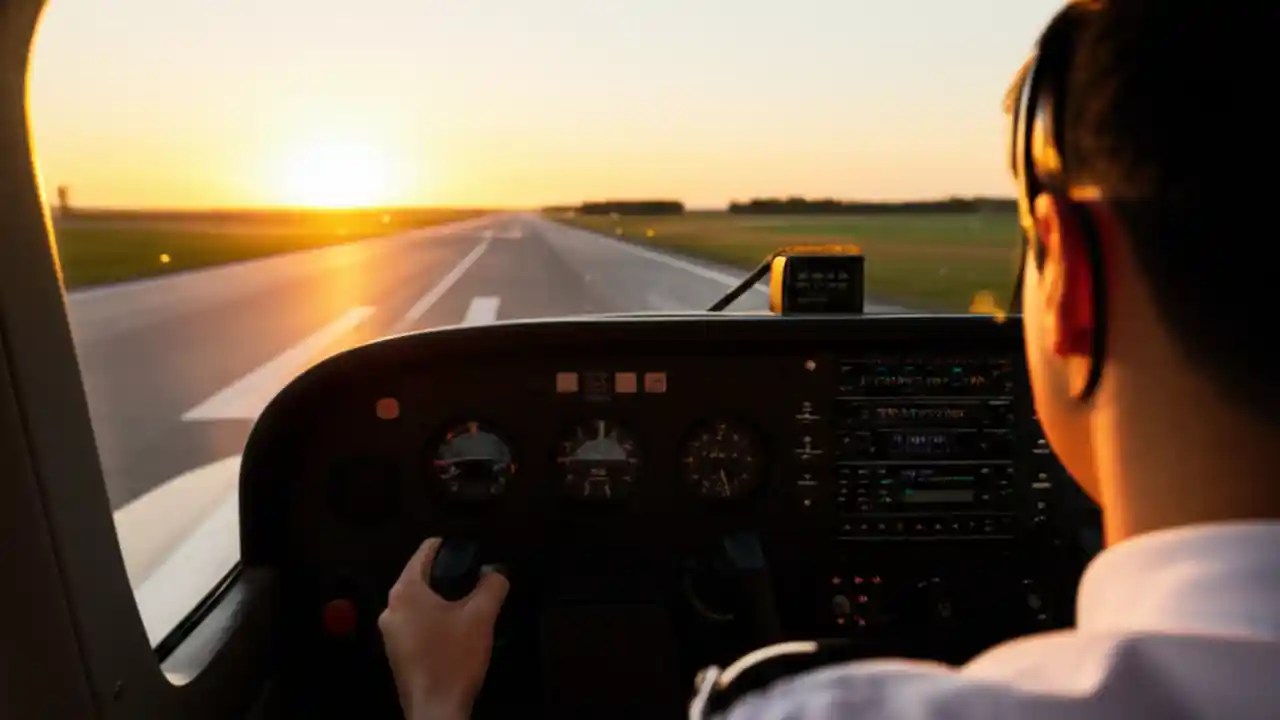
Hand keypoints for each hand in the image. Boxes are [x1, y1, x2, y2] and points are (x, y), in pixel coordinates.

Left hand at [379, 537, 509, 719]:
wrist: (436, 709)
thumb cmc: (454, 657)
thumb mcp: (481, 617)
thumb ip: (492, 586)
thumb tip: (496, 572)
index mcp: (405, 591)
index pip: (425, 551)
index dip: (450, 547)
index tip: (472, 553)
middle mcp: (390, 607)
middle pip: (421, 577)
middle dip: (448, 577)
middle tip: (476, 583)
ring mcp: (389, 632)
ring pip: (419, 603)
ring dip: (442, 601)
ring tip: (470, 608)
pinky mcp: (395, 652)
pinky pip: (416, 624)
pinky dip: (434, 621)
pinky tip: (455, 633)